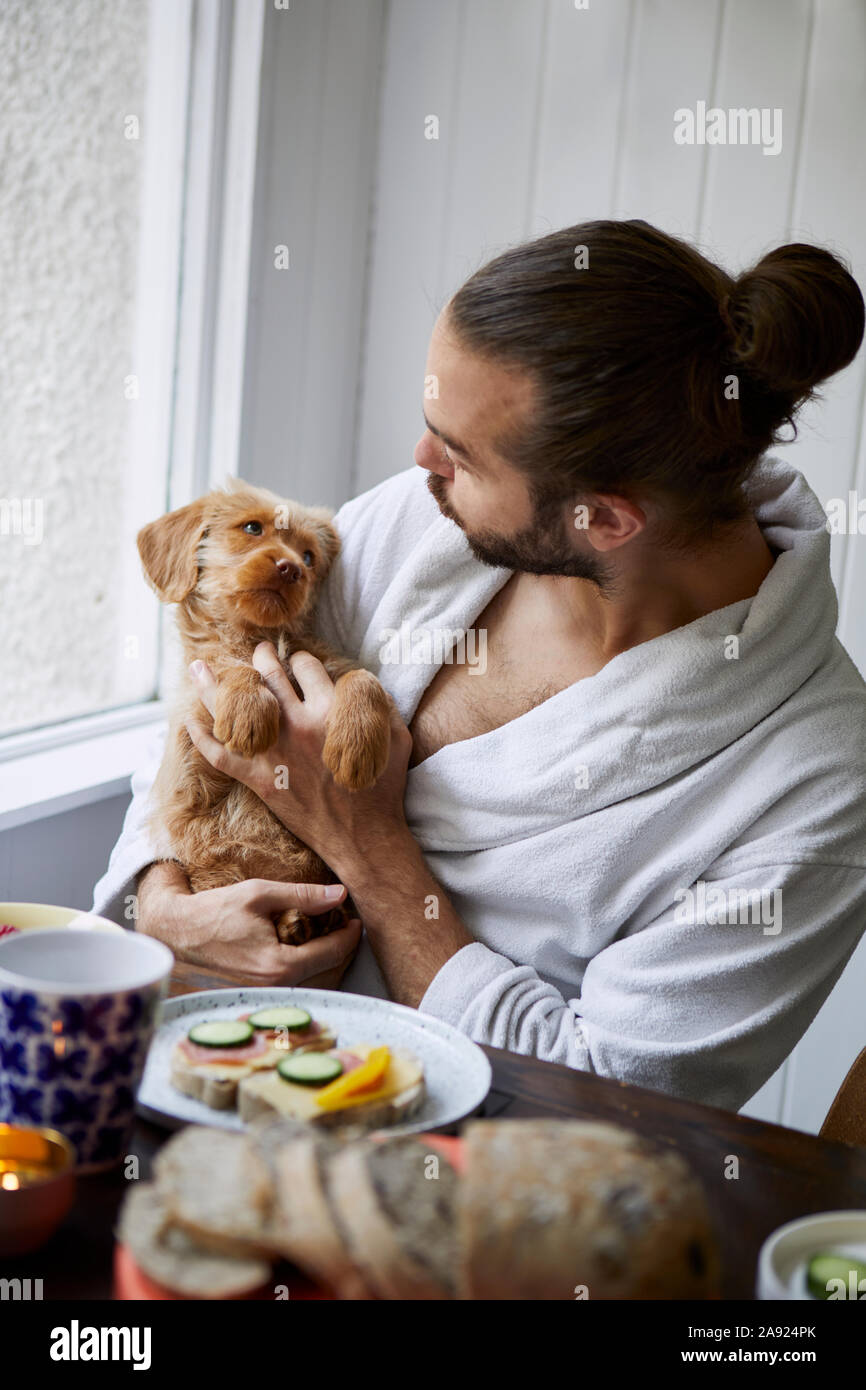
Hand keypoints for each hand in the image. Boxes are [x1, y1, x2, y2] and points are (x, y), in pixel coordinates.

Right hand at [135, 861, 361, 986]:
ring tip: (322, 932)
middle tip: (340, 922)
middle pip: (328, 971)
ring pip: (312, 980)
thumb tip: (339, 894)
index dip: (349, 933)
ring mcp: (265, 995)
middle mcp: (275, 987)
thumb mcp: (259, 894)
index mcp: (280, 966)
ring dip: (323, 958)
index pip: (334, 952)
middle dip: (338, 945)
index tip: (353, 918)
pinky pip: (293, 983)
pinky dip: (304, 966)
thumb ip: (303, 895)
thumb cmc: (213, 912)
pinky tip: (299, 947)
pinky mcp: (255, 994)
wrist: (174, 935)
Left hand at [185, 644, 412, 876]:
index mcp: (330, 711)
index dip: (302, 660)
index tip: (299, 663)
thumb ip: (382, 706)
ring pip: (237, 707)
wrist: (363, 837)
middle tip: (258, 651)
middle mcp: (297, 725)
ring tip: (199, 667)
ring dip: (213, 683)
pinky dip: (202, 739)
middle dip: (261, 657)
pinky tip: (188, 722)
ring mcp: (274, 752)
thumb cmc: (382, 789)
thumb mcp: (395, 738)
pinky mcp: (259, 779)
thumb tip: (368, 685)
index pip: (306, 667)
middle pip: (269, 676)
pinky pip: (221, 755)